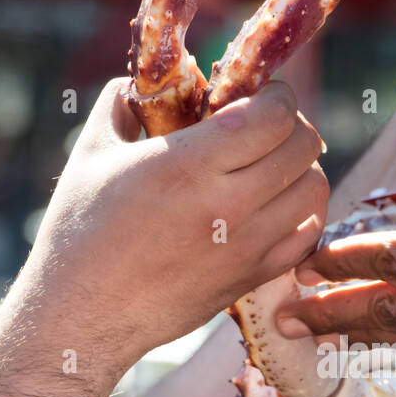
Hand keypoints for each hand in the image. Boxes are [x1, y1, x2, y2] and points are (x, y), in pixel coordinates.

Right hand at [27, 78, 327, 367]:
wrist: (85, 313)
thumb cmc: (80, 230)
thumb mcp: (92, 154)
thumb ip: (120, 105)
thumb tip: (142, 82)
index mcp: (188, 163)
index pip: (274, 115)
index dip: (277, 96)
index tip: (259, 96)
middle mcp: (228, 204)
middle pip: (304, 147)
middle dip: (291, 127)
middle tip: (267, 129)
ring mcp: (247, 245)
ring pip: (315, 190)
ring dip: (301, 170)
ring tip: (273, 169)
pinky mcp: (253, 276)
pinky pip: (308, 236)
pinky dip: (302, 216)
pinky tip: (276, 209)